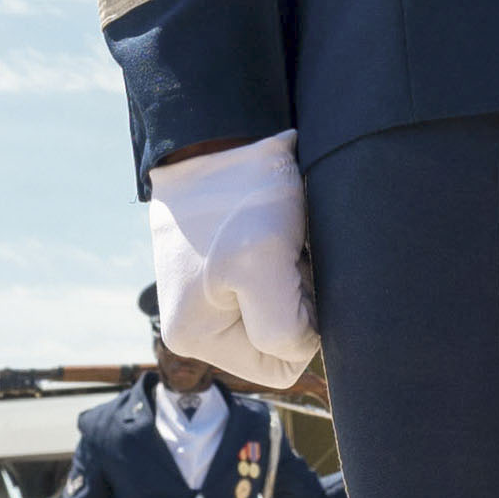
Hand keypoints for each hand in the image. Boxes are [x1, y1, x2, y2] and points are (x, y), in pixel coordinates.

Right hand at [146, 135, 320, 395]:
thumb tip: (302, 349)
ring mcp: (215, 293)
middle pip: (284, 337)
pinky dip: (293, 257)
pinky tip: (284, 231)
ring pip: (287, 307)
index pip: (282, 366)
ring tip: (285, 237)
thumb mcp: (261, 261)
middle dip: (299, 298)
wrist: (220, 131)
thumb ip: (283, 326)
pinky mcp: (231, 266)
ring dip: (298, 274)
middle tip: (289, 252)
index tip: (291, 275)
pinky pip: (279, 280)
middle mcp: (201, 323)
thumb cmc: (238, 192)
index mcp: (195, 336)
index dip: (303, 325)